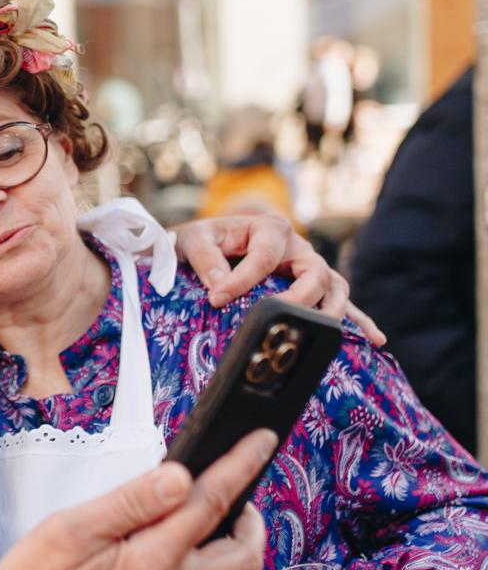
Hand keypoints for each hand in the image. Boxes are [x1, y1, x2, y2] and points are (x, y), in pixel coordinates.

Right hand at [0, 430, 276, 569]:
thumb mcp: (74, 529)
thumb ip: (131, 501)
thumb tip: (179, 476)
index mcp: (153, 562)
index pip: (211, 503)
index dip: (241, 466)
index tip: (260, 441)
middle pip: (242, 555)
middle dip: (251, 516)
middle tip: (239, 485)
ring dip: (235, 542)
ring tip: (219, 511)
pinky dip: (214, 564)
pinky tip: (189, 548)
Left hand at [172, 215, 385, 346]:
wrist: (207, 245)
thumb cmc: (202, 241)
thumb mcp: (194, 240)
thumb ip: (205, 257)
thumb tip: (220, 284)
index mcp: (268, 229)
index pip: (264, 257)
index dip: (242, 280)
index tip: (217, 299)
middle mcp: (296, 247)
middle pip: (314, 271)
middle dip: (300, 297)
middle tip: (280, 317)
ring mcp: (309, 267)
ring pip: (334, 286)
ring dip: (333, 311)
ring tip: (324, 331)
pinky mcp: (313, 287)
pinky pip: (342, 303)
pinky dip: (360, 320)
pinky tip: (375, 340)